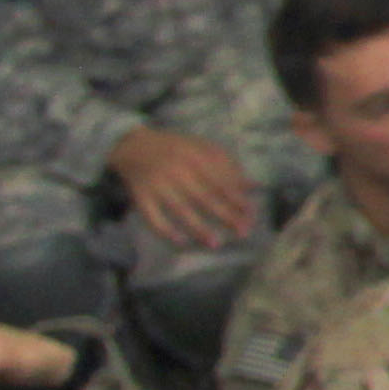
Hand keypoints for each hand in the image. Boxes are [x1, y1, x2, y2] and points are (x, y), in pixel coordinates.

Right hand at [112, 128, 263, 251]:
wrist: (133, 145)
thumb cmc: (177, 148)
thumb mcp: (204, 148)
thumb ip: (229, 166)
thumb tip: (255, 186)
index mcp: (196, 157)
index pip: (221, 181)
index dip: (237, 199)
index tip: (251, 214)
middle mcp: (177, 170)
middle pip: (205, 197)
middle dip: (225, 216)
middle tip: (243, 232)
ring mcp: (157, 184)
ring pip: (180, 209)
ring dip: (198, 228)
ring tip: (215, 244)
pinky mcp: (140, 196)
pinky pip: (152, 217)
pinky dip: (165, 231)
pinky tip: (181, 243)